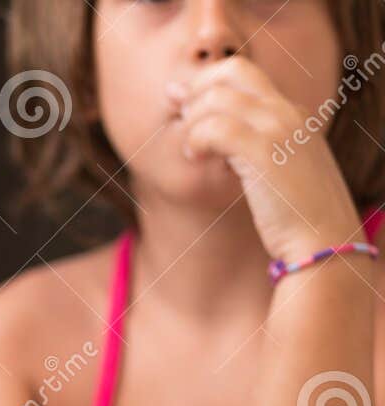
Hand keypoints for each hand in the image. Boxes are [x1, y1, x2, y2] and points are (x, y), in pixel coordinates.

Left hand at [169, 57, 361, 264]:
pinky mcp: (264, 150)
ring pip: (217, 98)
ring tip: (192, 151)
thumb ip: (250, 144)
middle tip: (181, 122)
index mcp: (291, 112)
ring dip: (192, 123)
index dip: (206, 84)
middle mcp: (287, 111)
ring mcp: (278, 127)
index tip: (183, 108)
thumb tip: (211, 130)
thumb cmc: (293, 213)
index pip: (243, 73)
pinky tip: (196, 158)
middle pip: (232, 70)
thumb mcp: (276, 169)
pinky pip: (215, 127)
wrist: (322, 238)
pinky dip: (195, 139)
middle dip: (196, 89)